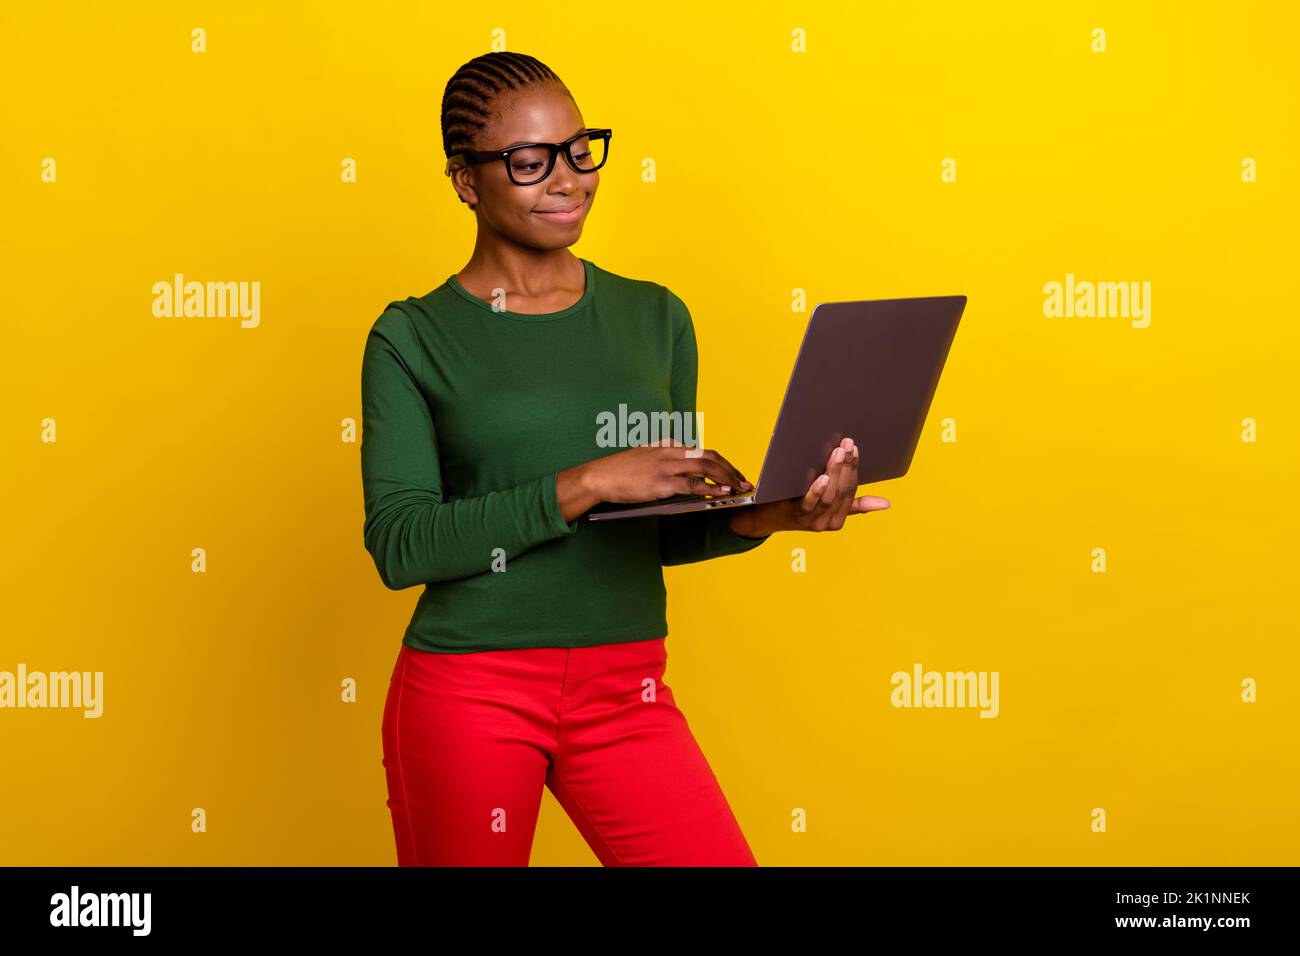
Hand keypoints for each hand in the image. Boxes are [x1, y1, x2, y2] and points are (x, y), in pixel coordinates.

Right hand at [556, 439, 751, 519]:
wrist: (599, 476)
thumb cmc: (621, 471)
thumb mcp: (646, 456)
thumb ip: (666, 459)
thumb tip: (685, 469)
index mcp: (668, 445)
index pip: (703, 452)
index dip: (723, 464)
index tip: (735, 474)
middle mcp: (670, 452)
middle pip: (710, 457)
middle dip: (731, 470)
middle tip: (745, 482)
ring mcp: (666, 467)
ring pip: (705, 468)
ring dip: (726, 479)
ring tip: (739, 489)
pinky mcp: (660, 484)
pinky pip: (692, 485)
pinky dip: (710, 488)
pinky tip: (720, 493)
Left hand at [728, 437, 889, 536]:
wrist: (766, 518)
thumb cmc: (798, 506)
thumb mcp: (827, 505)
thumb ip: (855, 504)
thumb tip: (886, 504)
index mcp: (839, 519)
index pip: (851, 491)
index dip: (854, 469)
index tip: (855, 448)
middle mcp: (828, 522)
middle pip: (842, 491)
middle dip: (847, 466)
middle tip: (848, 444)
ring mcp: (812, 520)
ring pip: (829, 496)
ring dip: (836, 472)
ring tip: (838, 453)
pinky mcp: (796, 516)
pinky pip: (810, 503)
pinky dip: (818, 490)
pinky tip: (823, 476)